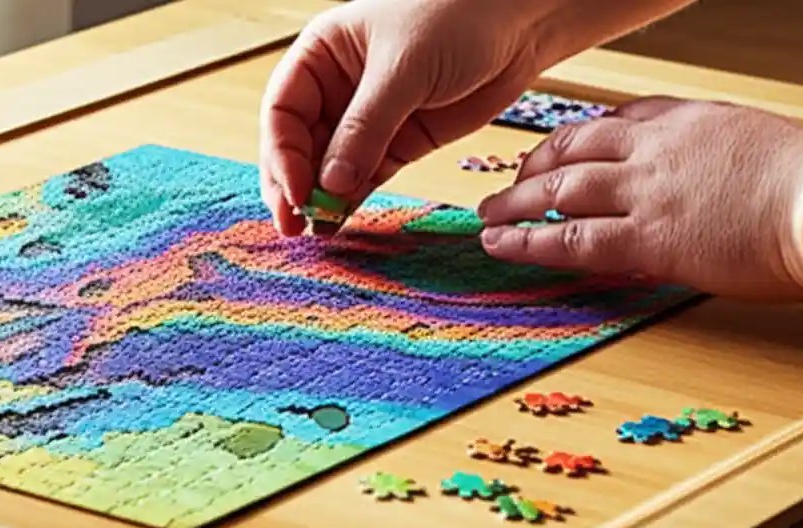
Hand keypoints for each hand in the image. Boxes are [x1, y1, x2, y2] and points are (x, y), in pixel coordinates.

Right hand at [259, 0, 547, 234]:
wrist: (520, 21)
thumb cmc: (458, 16)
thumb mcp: (404, 68)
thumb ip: (365, 128)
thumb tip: (329, 184)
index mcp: (322, 54)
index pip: (283, 110)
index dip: (282, 153)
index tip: (296, 189)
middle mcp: (336, 88)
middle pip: (298, 144)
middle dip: (293, 184)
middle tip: (294, 224)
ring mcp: (367, 119)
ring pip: (329, 167)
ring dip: (320, 200)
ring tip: (315, 231)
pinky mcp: (399, 143)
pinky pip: (364, 178)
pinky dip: (351, 201)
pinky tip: (340, 222)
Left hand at [477, 98, 802, 299]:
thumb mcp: (752, 146)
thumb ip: (711, 156)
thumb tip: (699, 180)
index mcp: (687, 121)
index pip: (614, 122)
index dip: (576, 140)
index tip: (557, 154)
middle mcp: (657, 149)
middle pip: (575, 148)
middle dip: (534, 165)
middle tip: (509, 183)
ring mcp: (648, 192)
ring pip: (561, 189)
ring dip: (516, 201)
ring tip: (488, 215)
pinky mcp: (648, 237)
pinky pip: (571, 238)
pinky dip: (529, 241)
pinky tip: (502, 244)